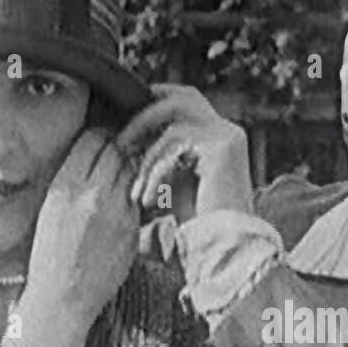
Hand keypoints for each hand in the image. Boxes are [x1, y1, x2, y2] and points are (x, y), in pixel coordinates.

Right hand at [21, 128, 139, 328]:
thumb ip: (71, 179)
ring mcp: (118, 212)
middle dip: (118, 147)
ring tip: (121, 174)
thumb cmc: (49, 256)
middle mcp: (94, 194)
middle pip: (118, 151)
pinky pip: (138, 200)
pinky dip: (133, 196)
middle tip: (116, 150)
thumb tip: (92, 156)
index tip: (101, 139)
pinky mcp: (133, 230)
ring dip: (129, 169)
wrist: (63, 298)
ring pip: (133, 172)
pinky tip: (123, 203)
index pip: (93, 140)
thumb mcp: (50, 208)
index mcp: (66, 186)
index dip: (99, 136)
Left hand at [117, 84, 253, 220]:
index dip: (153, 105)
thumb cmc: (195, 226)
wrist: (222, 251)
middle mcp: (228, 132)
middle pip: (181, 96)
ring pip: (173, 120)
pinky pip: (176, 141)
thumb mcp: (170, 185)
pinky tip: (148, 199)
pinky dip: (155, 170)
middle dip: (144, 116)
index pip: (184, 101)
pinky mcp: (223, 147)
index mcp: (218, 137)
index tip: (124, 131)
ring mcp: (228, 136)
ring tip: (135, 190)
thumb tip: (121, 137)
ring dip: (146, 154)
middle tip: (119, 145)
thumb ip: (156, 159)